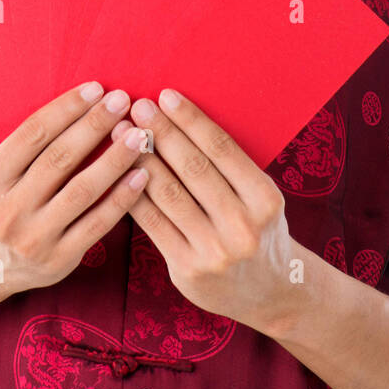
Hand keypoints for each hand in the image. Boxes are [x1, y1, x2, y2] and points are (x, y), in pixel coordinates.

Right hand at [0, 82, 147, 297]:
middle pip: (59, 158)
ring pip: (82, 190)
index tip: (97, 88)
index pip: (33, 133)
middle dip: (95, 125)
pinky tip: (142, 176)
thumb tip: (85, 103)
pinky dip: (121, 198)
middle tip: (124, 101)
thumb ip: (32, 146)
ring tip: (139, 135)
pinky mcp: (58, 259)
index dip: (67, 108)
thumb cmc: (4, 202)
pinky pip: (97, 223)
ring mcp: (33, 237)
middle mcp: (8, 208)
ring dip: (115, 159)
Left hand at [111, 89, 298, 333]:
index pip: (222, 149)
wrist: (269, 293)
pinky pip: (153, 223)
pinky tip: (118, 172)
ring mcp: (214, 250)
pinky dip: (133, 194)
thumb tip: (181, 120)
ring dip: (141, 159)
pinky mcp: (187, 269)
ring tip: (121, 133)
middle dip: (162, 133)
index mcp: (265, 199)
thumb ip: (230, 169)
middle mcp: (242, 225)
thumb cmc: (260, 231)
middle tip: (138, 106)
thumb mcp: (261, 198)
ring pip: (169, 194)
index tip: (166, 95)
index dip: (191, 120)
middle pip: (193, 168)